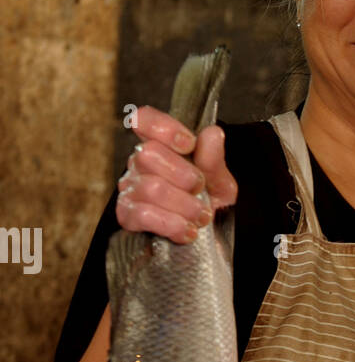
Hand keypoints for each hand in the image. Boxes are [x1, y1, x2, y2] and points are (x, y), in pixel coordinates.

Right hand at [116, 105, 237, 243]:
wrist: (209, 242)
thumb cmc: (209, 205)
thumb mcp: (220, 182)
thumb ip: (214, 159)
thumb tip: (212, 133)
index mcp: (161, 146)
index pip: (145, 119)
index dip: (165, 128)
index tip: (189, 144)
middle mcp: (140, 164)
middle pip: (149, 154)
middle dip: (184, 175)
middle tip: (200, 190)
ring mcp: (131, 189)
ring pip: (152, 188)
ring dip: (184, 205)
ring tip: (201, 216)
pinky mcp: (127, 216)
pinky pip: (143, 214)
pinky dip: (172, 224)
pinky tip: (187, 231)